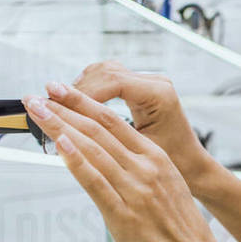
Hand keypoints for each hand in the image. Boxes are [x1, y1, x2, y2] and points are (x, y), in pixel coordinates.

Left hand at [22, 82, 225, 241]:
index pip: (113, 121)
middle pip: (98, 130)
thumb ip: (138, 170)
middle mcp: (146, 169)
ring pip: (92, 150)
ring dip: (60, 128)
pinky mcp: (124, 215)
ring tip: (38, 113)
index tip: (59, 91)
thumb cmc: (180, 231)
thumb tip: (106, 159)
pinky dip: (75, 161)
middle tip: (37, 97)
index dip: (82, 103)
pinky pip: (95, 182)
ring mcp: (135, 191)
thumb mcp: (166, 186)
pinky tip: (59, 145)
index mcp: (157, 159)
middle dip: (63, 109)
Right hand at [70, 61, 221, 186]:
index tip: (56, 104)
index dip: (82, 95)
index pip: (113, 84)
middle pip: (106, 73)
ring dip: (80, 87)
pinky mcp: (143, 89)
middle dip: (74, 90)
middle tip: (45, 101)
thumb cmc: (175, 167)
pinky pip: (110, 80)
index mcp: (160, 96)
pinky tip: (74, 103)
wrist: (195, 169)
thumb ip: (106, 142)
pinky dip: (90, 88)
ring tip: (55, 101)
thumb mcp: (137, 155)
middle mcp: (156, 84)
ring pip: (105, 72)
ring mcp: (150, 83)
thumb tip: (66, 138)